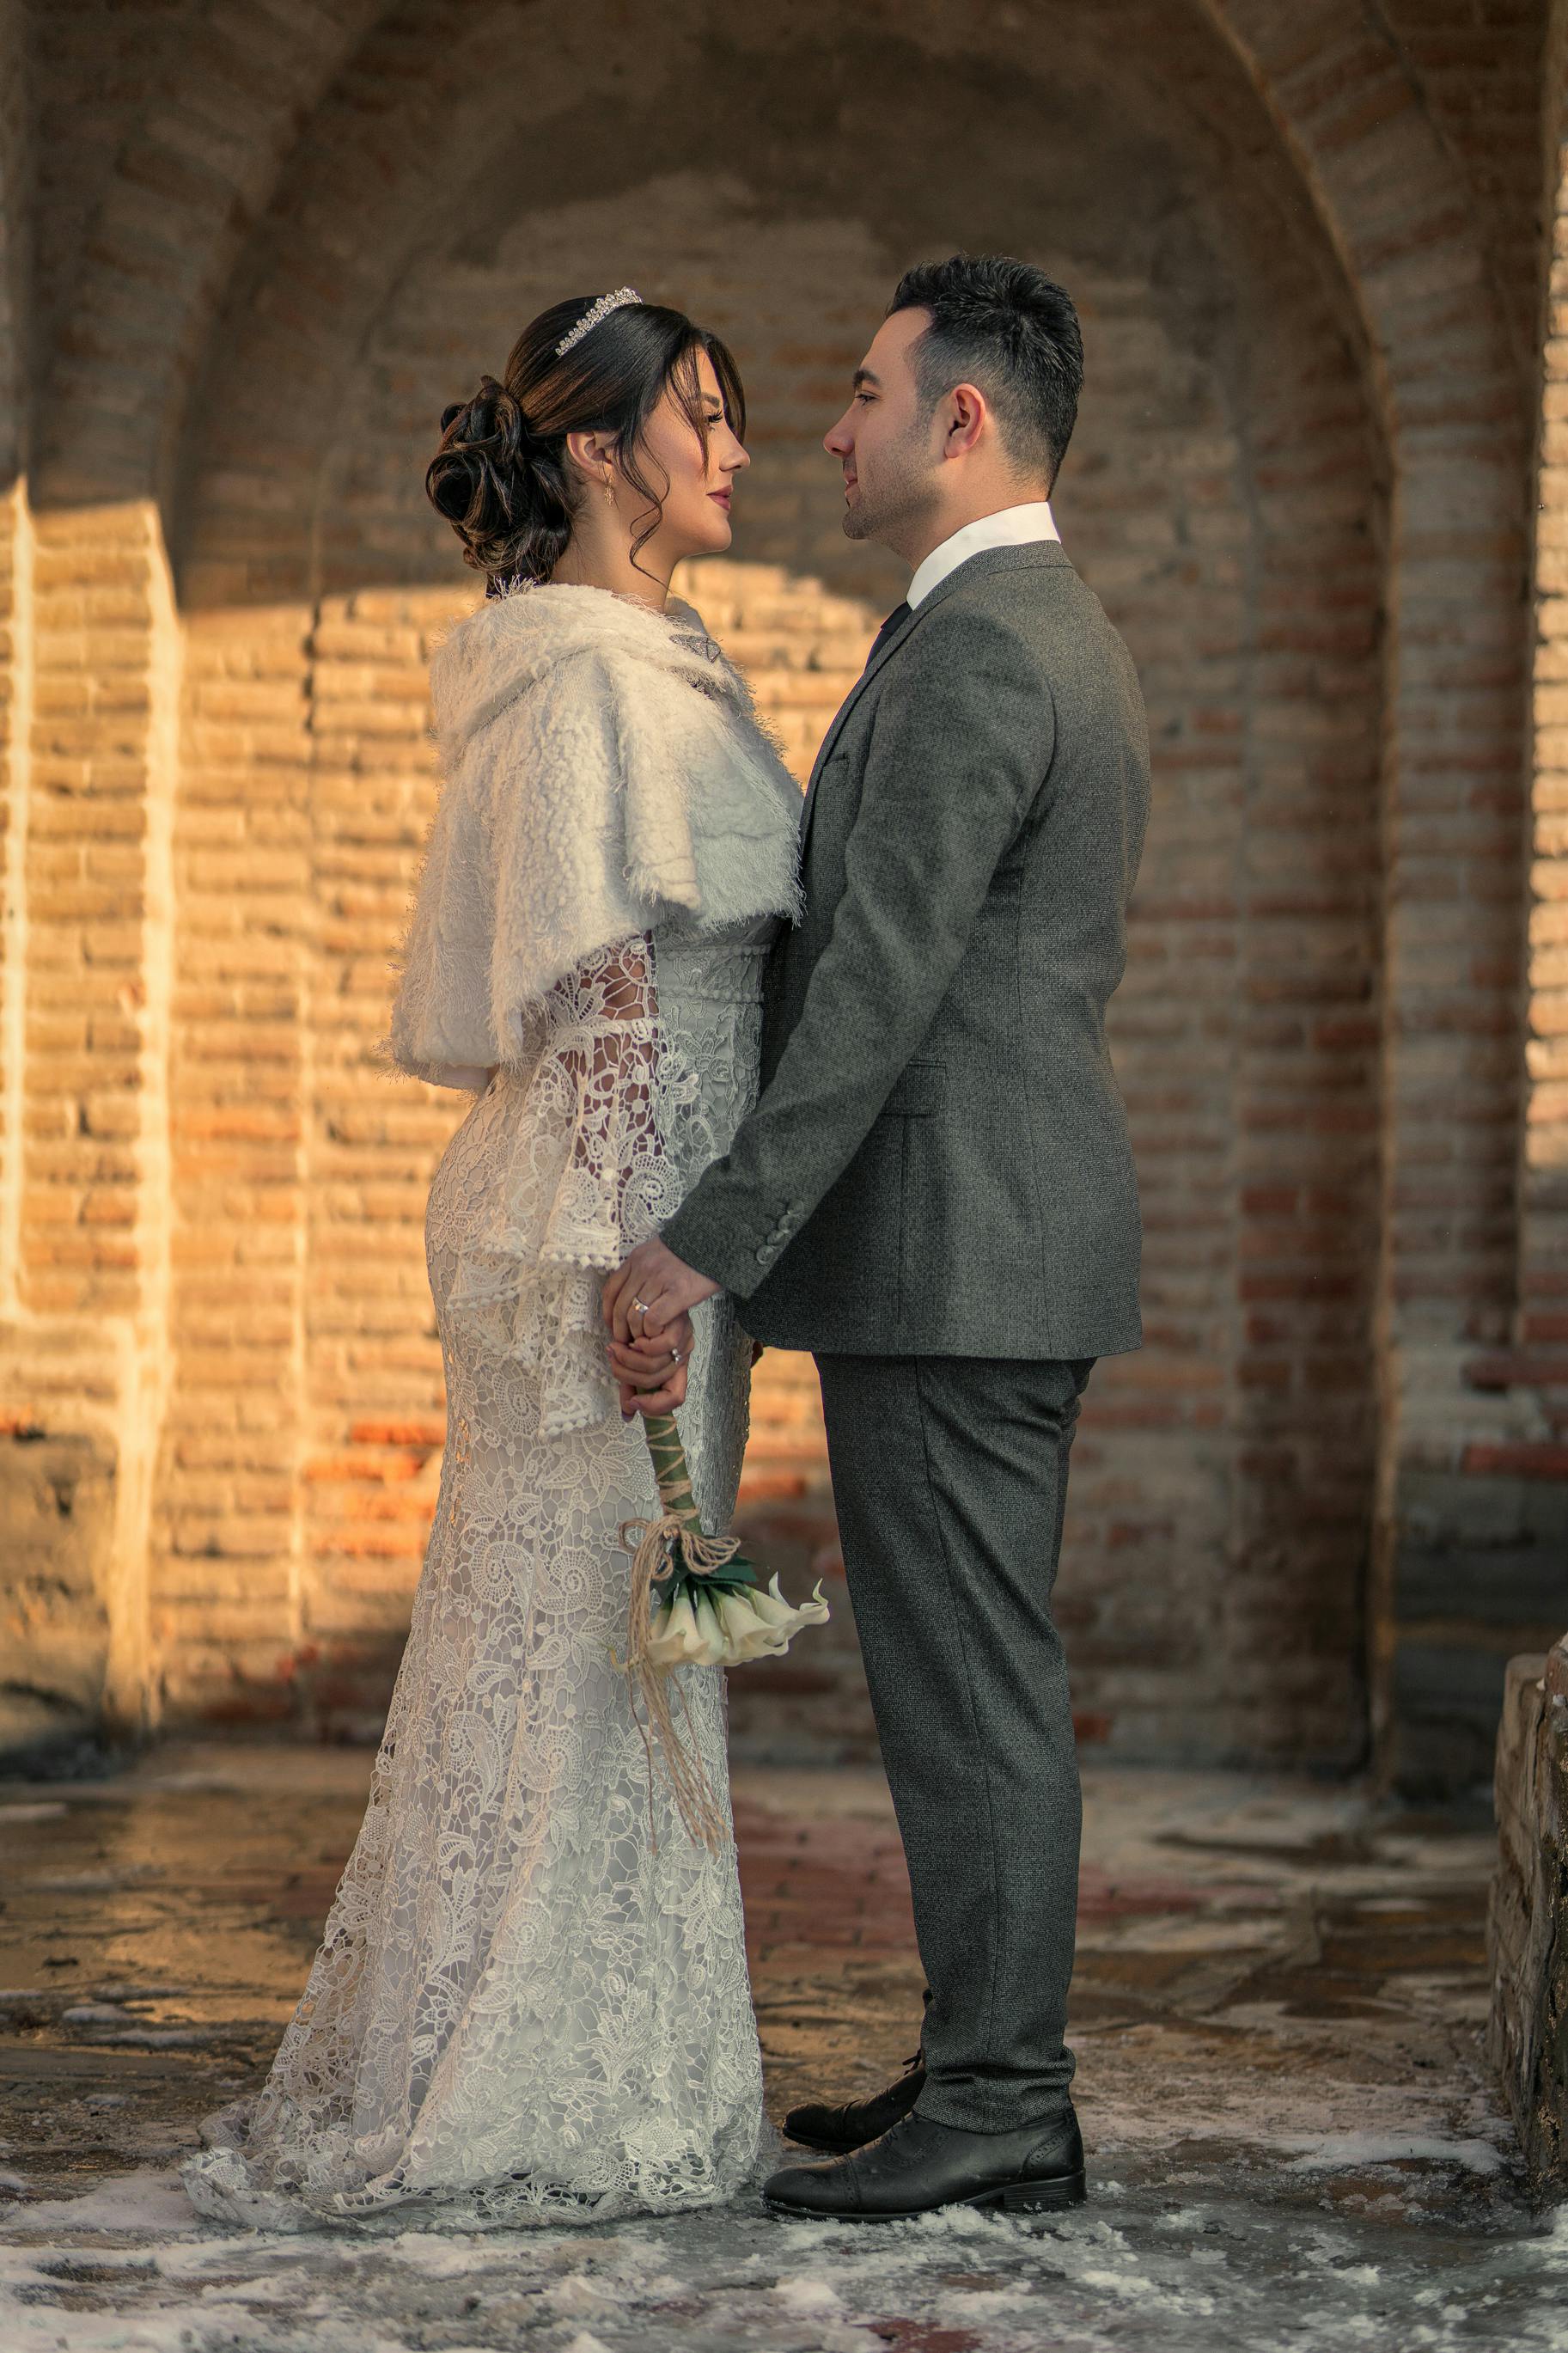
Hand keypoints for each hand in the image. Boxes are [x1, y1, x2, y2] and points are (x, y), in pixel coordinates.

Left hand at [603, 1236, 718, 1346]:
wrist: (717, 1241)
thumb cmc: (690, 1251)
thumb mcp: (657, 1253)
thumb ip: (642, 1270)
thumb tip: (630, 1295)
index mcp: (636, 1258)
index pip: (610, 1290)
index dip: (608, 1313)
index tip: (612, 1326)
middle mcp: (644, 1268)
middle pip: (620, 1307)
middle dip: (620, 1330)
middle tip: (627, 1341)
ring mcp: (660, 1279)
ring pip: (635, 1316)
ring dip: (637, 1334)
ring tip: (643, 1341)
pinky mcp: (679, 1292)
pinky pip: (654, 1318)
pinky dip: (652, 1331)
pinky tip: (658, 1333)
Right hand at [609, 1313, 694, 1418]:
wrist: (659, 1287)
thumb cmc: (644, 1327)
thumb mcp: (638, 1357)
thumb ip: (632, 1382)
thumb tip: (627, 1415)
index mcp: (678, 1364)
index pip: (676, 1397)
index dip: (654, 1407)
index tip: (631, 1403)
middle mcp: (683, 1351)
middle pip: (654, 1379)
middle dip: (625, 1374)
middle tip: (612, 1360)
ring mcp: (683, 1335)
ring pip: (653, 1362)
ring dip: (626, 1358)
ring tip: (614, 1346)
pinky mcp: (677, 1319)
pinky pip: (658, 1342)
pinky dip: (638, 1342)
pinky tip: (629, 1334)